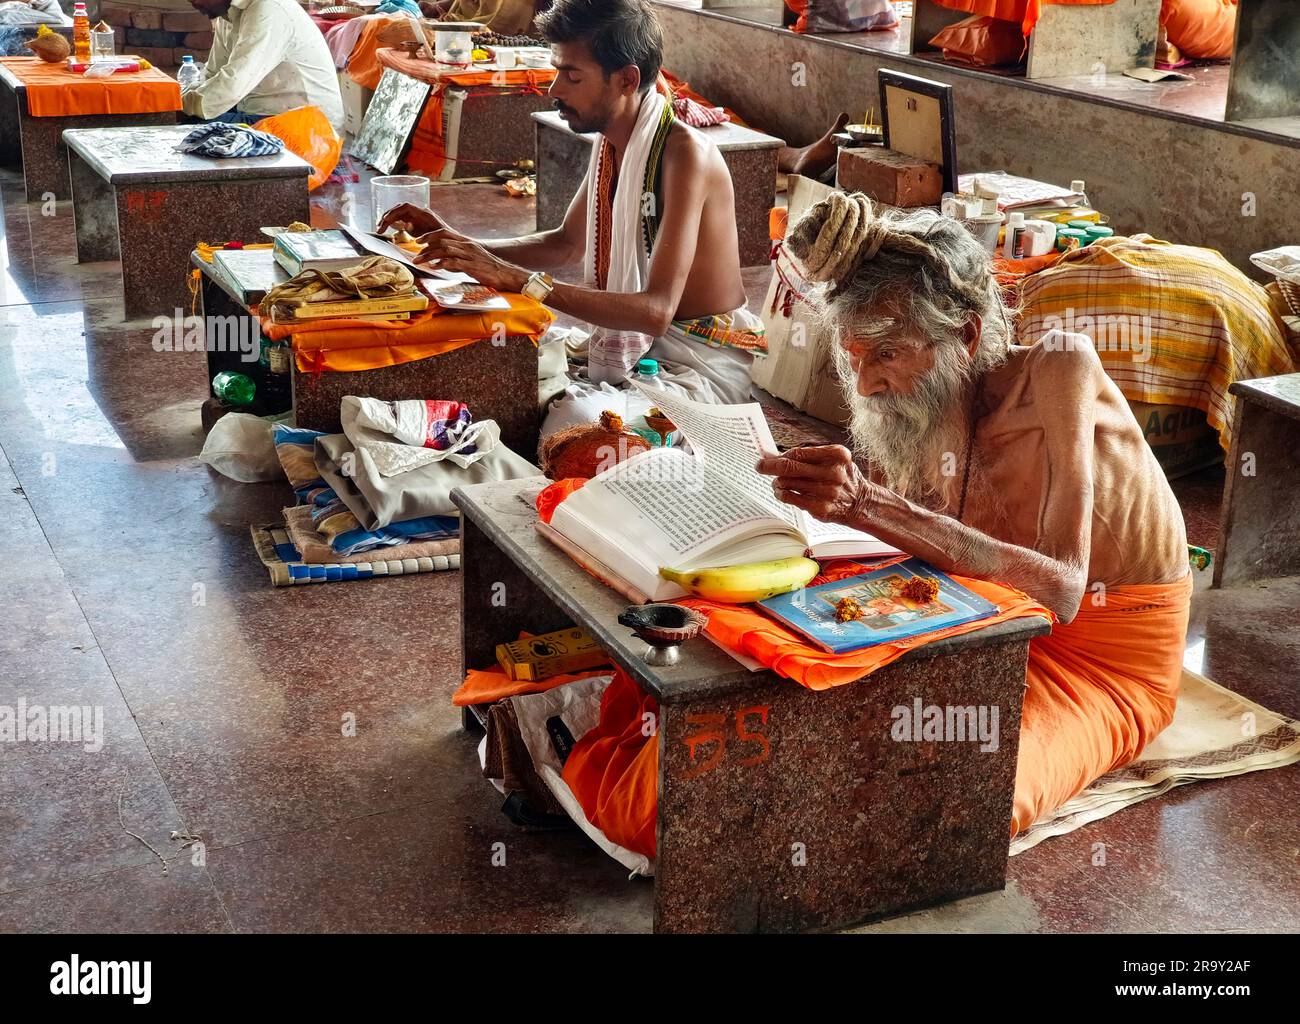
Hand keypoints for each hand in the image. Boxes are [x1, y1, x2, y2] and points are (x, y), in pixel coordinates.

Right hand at [376, 203, 457, 237]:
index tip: (385, 221)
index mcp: (425, 214)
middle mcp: (421, 213)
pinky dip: (394, 223)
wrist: (454, 246)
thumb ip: (420, 230)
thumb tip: (407, 224)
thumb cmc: (446, 242)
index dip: (394, 212)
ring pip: (400, 214)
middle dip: (388, 216)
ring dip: (389, 220)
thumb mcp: (432, 237)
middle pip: (400, 209)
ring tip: (380, 229)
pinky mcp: (417, 224)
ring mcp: (418, 218)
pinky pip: (403, 219)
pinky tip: (388, 230)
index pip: (405, 207)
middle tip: (379, 228)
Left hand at [416, 234, 529, 291]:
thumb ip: (458, 258)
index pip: (444, 233)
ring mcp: (469, 255)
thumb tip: (444, 262)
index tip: (419, 241)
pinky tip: (433, 267)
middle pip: (442, 239)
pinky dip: (441, 264)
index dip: (430, 235)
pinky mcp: (472, 266)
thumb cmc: (490, 268)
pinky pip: (453, 262)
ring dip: (429, 255)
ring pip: (445, 250)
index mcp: (466, 242)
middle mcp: (467, 245)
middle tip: (415, 253)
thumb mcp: (473, 259)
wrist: (506, 274)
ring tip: (419, 261)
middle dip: (426, 245)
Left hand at [756, 444, 873, 523]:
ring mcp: (827, 491)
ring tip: (777, 482)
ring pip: (787, 482)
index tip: (766, 456)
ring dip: (777, 482)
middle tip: (759, 466)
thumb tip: (776, 455)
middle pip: (790, 467)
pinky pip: (790, 497)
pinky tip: (780, 492)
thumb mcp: (833, 460)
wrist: (861, 502)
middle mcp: (833, 472)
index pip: (799, 453)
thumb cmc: (842, 477)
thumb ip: (809, 456)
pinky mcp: (820, 507)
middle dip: (770, 466)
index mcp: (837, 455)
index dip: (779, 455)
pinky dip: (780, 494)